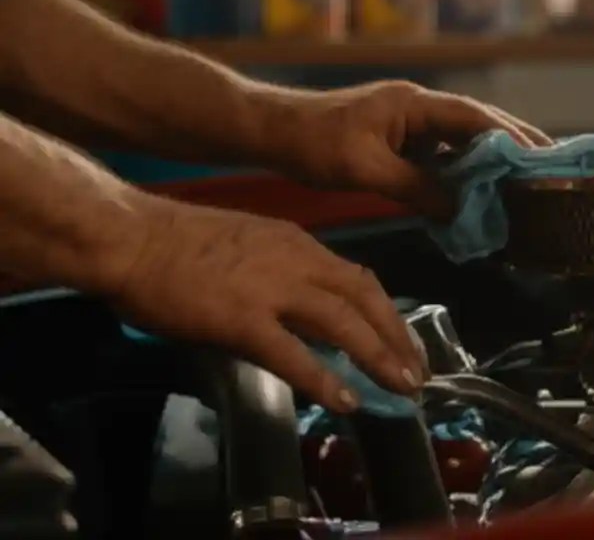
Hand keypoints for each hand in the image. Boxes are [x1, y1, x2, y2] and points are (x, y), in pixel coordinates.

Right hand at [104, 194, 423, 412]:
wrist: (132, 236)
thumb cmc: (180, 243)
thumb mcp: (251, 243)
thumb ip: (286, 272)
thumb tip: (311, 309)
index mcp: (300, 244)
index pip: (360, 280)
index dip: (388, 314)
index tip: (404, 342)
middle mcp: (298, 262)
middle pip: (365, 299)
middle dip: (397, 337)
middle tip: (417, 372)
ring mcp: (272, 290)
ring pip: (343, 323)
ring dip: (378, 357)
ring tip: (400, 387)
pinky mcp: (242, 319)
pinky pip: (294, 355)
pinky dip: (324, 379)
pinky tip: (345, 400)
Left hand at [272, 81, 551, 218]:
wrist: (271, 131)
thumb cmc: (312, 143)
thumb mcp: (364, 170)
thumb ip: (414, 188)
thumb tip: (458, 209)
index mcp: (414, 104)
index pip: (475, 118)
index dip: (512, 136)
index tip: (542, 155)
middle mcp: (418, 108)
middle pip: (478, 124)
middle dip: (514, 143)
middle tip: (550, 165)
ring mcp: (409, 123)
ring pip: (462, 139)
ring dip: (491, 158)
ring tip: (525, 180)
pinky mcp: (399, 140)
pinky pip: (442, 154)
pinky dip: (463, 170)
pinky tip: (478, 190)